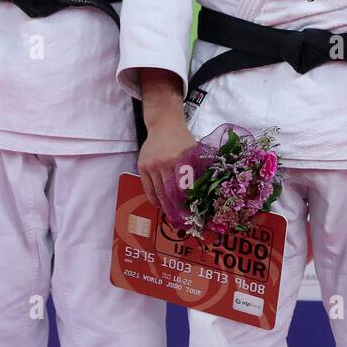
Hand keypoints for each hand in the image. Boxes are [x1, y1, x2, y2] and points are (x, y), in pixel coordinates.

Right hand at [136, 67, 198, 214]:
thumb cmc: (182, 139)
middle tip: (179, 222)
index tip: (191, 214)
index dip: (186, 202)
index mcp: (180, 161)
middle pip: (169, 192)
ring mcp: (152, 166)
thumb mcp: (194, 151)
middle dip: (174, 209)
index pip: (184, 187)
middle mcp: (164, 164)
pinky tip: (157, 205)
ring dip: (163, 206)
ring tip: (169, 216)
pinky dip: (152, 198)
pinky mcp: (142, 166)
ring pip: (157, 191)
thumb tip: (204, 190)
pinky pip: (147, 186)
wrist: (163, 124)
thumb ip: (197, 169)